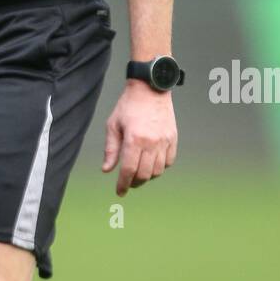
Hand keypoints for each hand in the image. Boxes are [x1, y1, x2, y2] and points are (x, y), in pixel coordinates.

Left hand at [102, 79, 176, 196]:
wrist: (150, 88)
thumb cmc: (128, 105)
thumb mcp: (113, 125)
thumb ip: (111, 150)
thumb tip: (107, 170)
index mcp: (133, 139)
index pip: (128, 170)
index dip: (123, 184)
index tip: (120, 191)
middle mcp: (151, 142)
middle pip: (144, 174)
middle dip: (134, 183)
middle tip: (128, 183)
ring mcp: (164, 141)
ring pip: (157, 171)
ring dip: (147, 176)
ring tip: (139, 172)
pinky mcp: (172, 138)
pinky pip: (169, 161)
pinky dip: (160, 167)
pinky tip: (152, 163)